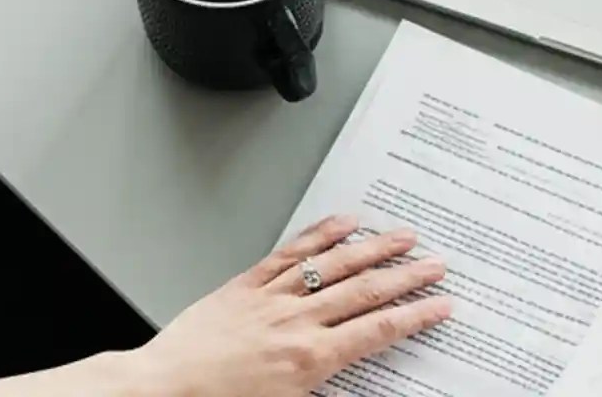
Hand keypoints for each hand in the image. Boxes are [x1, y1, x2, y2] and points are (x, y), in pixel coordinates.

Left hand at [133, 215, 450, 396]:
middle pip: (367, 291)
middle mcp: (298, 323)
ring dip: (375, 247)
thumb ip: (327, 388)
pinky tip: (343, 222)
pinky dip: (321, 235)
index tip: (441, 304)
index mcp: (311, 360)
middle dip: (409, 275)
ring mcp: (273, 299)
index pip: (380, 330)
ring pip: (335, 264)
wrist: (159, 393)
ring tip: (403, 236)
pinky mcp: (246, 285)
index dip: (417, 314)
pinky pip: (291, 253)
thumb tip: (360, 383)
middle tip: (437, 263)